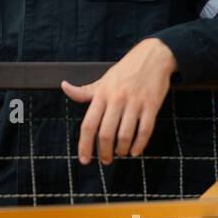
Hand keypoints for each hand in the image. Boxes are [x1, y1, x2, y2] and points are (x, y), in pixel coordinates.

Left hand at [61, 38, 176, 164]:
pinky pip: (145, 130)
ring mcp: (135, 103)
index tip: (85, 159)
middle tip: (105, 160)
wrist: (153, 56)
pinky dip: (139, 145)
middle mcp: (117, 99)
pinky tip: (135, 151)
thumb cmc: (126, 70)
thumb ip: (85, 91)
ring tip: (120, 153)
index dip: (84, 145)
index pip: (88, 124)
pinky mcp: (151, 105)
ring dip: (121, 150)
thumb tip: (64, 87)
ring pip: (125, 135)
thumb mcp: (103, 79)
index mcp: (102, 94)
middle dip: (104, 152)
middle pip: (106, 133)